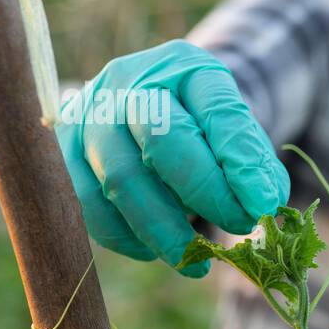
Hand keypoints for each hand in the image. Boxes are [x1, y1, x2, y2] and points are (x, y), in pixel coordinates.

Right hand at [55, 40, 289, 276]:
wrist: (143, 103)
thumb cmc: (199, 123)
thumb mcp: (232, 128)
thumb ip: (252, 161)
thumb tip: (266, 203)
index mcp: (186, 68)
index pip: (218, 112)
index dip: (242, 162)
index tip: (264, 205)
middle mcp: (130, 82)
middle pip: (163, 141)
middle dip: (206, 195)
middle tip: (238, 227)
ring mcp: (90, 114)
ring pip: (122, 181)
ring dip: (165, 230)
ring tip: (197, 260)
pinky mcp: (62, 150)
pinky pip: (88, 205)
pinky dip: (126, 238)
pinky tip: (156, 251)